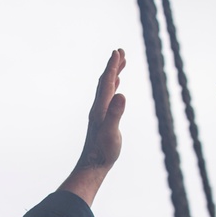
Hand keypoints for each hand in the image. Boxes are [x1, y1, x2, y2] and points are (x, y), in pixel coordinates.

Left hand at [58, 49, 126, 205]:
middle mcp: (99, 108)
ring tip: (121, 63)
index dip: (112, 67)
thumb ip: (115, 114)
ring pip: (107, 89)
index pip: (107, 82)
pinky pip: (109, 98)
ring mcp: (101, 113)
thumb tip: (121, 95)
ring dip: (113, 74)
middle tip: (120, 51)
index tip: (118, 52)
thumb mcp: (111, 132)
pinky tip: (117, 88)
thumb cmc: (103, 151)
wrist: (93, 165)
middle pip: (105, 82)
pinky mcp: (104, 120)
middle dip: (113, 66)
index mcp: (101, 108)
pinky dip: (113, 88)